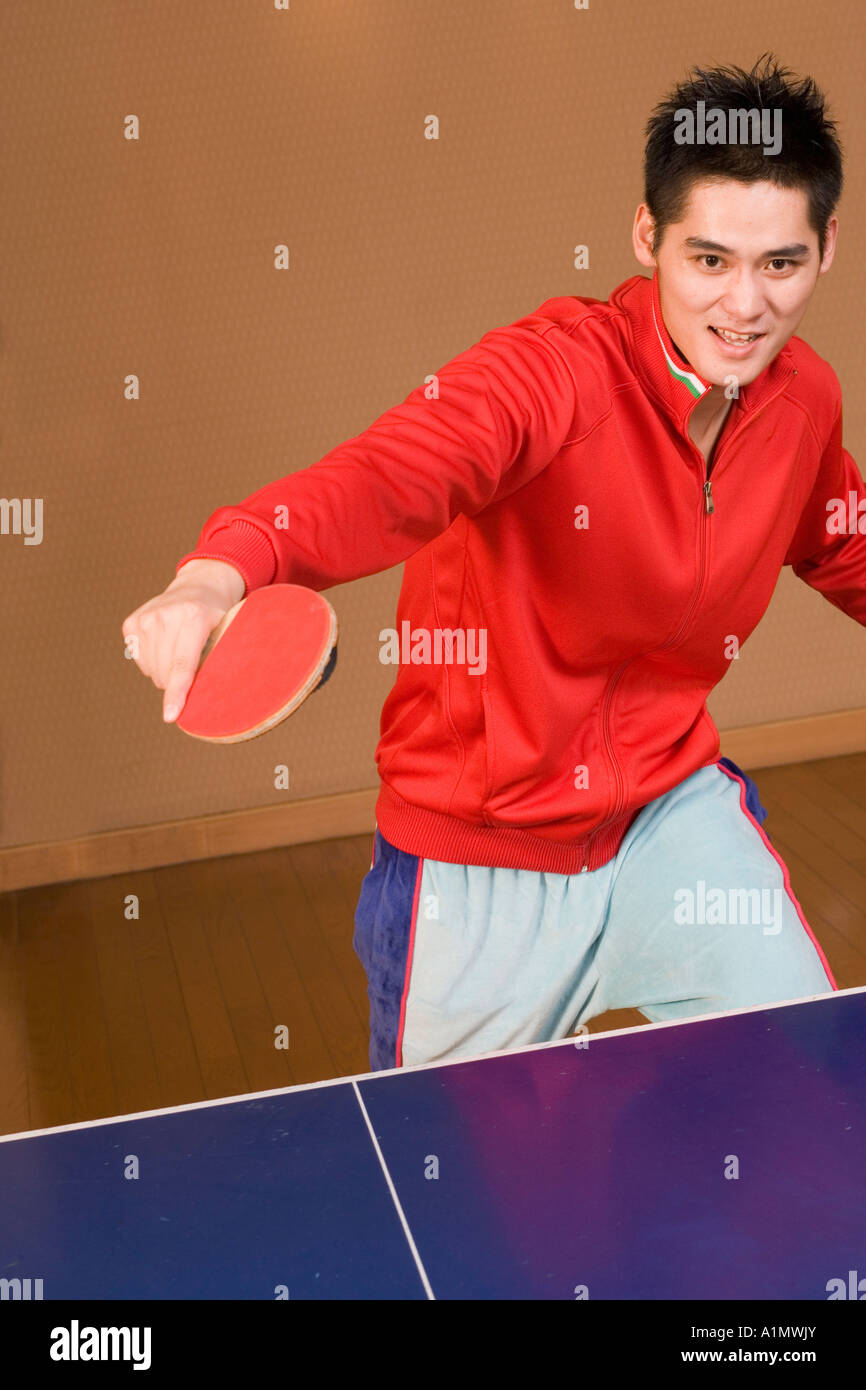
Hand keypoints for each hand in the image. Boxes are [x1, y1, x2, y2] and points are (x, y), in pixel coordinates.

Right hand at [122, 559, 245, 721]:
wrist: (198, 587)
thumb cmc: (218, 618)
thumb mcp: (229, 632)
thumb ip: (221, 659)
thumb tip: (217, 698)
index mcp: (194, 617)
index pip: (182, 665)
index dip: (177, 693)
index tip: (170, 716)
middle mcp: (165, 615)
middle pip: (165, 674)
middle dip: (178, 683)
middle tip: (194, 665)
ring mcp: (145, 618)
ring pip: (151, 671)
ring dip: (165, 673)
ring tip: (180, 652)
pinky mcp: (131, 623)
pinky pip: (140, 661)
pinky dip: (153, 662)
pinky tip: (166, 645)